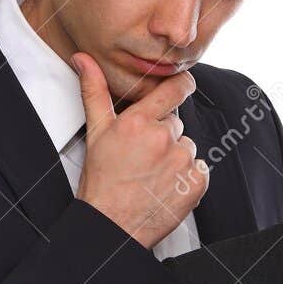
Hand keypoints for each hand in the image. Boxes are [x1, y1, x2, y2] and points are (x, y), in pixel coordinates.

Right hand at [73, 53, 207, 247]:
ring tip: (151, 173)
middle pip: (176, 123)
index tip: (183, 85)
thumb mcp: (96, 132)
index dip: (182, 84)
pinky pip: (199, 169)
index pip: (175, 88)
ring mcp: (182, 161)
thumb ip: (94, 90)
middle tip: (142, 155)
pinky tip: (165, 185)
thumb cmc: (102, 181)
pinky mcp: (196, 183)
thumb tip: (83, 58)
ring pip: (187, 146)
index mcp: (139, 122)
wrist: (112, 225)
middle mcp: (163, 138)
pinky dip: (187, 177)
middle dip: (163, 134)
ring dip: (175, 157)